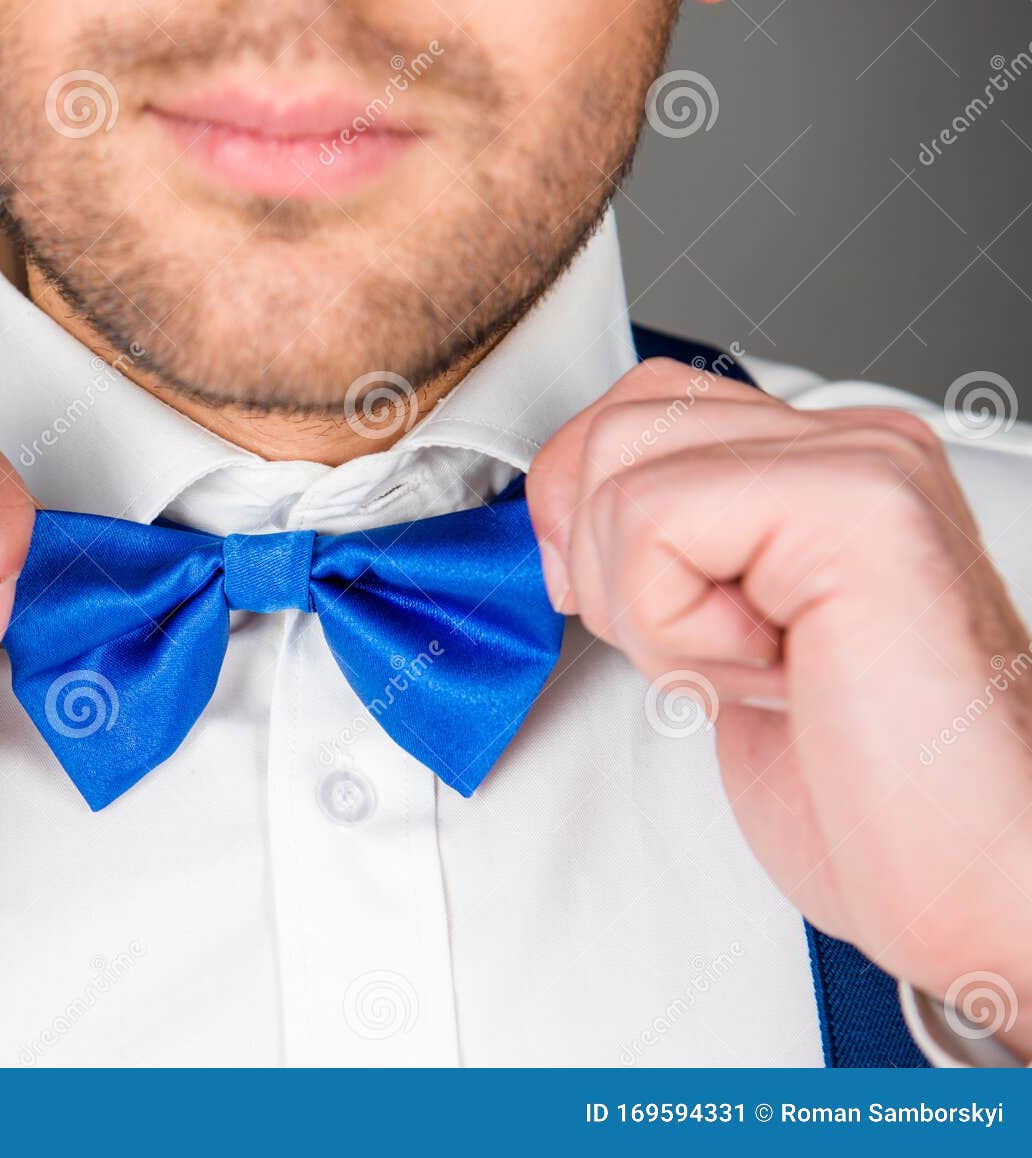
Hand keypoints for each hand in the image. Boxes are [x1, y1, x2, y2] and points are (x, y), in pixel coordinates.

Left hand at [528, 358, 1031, 1057]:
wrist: (977, 881)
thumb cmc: (873, 792)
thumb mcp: (717, 644)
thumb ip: (666, 556)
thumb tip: (559, 519)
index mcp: (825, 469)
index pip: (642, 406)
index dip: (580, 507)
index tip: (606, 602)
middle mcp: (854, 448)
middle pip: (618, 425)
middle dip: (604, 564)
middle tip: (699, 652)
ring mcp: (864, 464)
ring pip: (621, 473)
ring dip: (645, 607)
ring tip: (752, 666)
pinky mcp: (855, 503)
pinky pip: (654, 521)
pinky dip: (673, 627)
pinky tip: (772, 672)